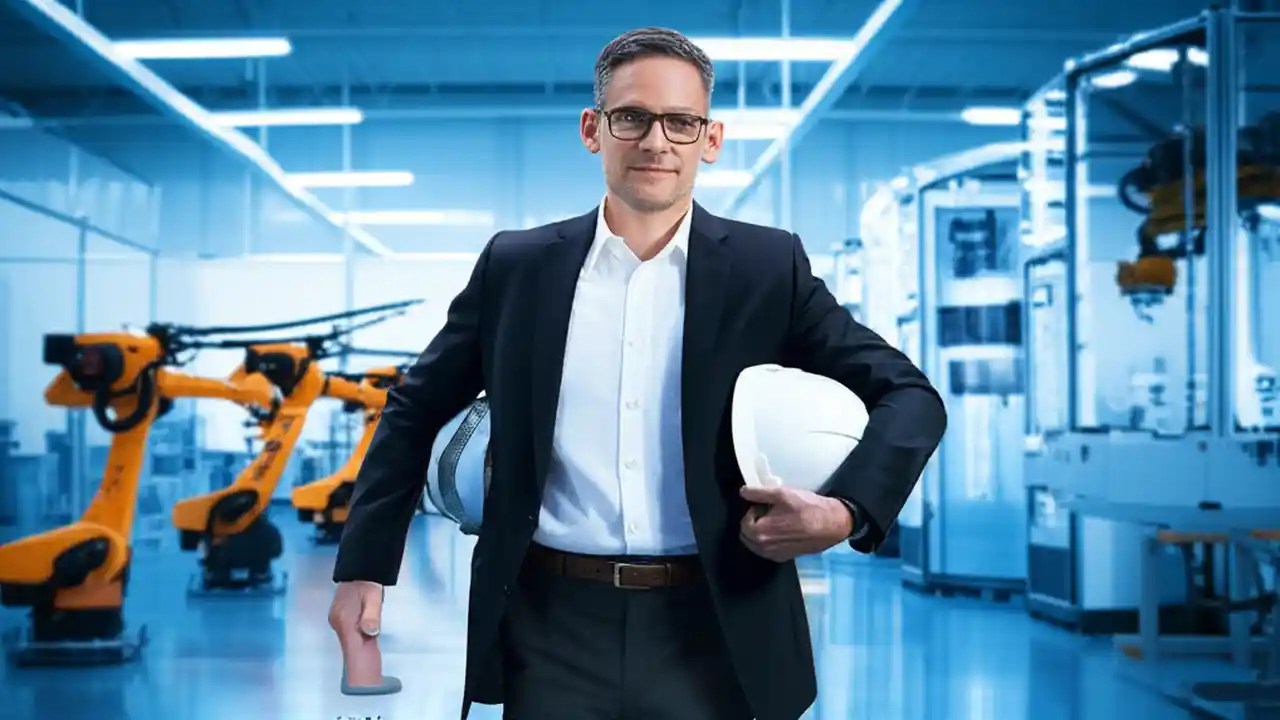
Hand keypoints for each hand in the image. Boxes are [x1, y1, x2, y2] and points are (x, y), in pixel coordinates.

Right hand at [329, 580, 398, 692]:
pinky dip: (357, 641)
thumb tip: (371, 632)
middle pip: (349, 645)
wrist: (360, 569)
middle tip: (372, 672)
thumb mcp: (373, 597)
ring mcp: (337, 620)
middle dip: (359, 657)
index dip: (357, 661)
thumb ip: (372, 615)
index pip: (350, 645)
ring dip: (359, 648)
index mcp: (344, 618)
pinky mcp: (340, 618)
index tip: (363, 674)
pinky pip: (349, 634)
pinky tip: (366, 645)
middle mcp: (337, 621)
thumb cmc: (368, 582)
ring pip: (349, 640)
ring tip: (371, 661)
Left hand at [738, 456, 853, 561]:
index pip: (744, 521)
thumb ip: (758, 493)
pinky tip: (783, 531)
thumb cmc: (807, 508)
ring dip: (760, 533)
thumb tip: (743, 492)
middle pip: (747, 535)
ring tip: (777, 521)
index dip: (754, 510)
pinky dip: (769, 541)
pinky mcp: (785, 558)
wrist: (832, 524)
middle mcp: (764, 548)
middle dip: (754, 523)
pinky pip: (768, 551)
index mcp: (759, 533)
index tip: (767, 505)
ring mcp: (774, 556)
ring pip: (756, 544)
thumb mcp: (781, 494)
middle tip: (770, 512)